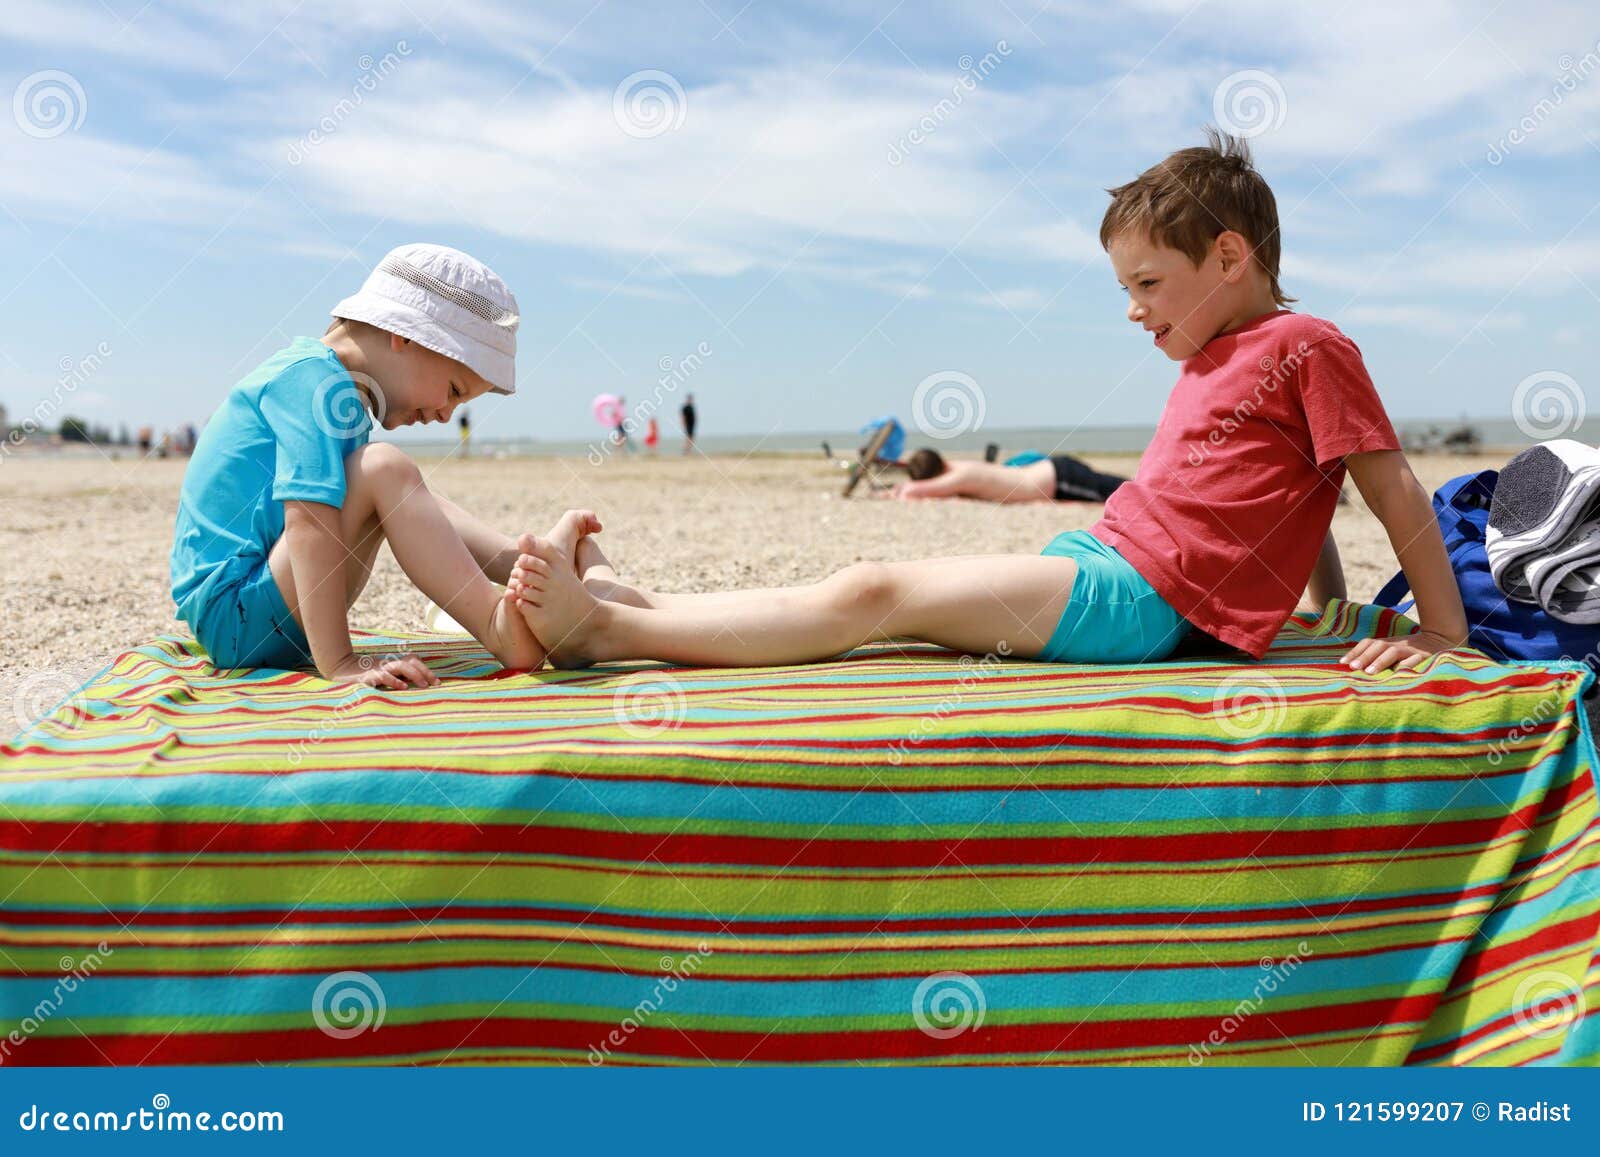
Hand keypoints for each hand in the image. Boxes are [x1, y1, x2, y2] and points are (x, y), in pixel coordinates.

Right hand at [325, 653, 439, 688]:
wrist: (340, 670)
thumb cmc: (365, 675)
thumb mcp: (384, 674)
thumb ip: (399, 676)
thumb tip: (419, 684)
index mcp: (392, 662)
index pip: (413, 661)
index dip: (426, 670)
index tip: (437, 682)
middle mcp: (387, 663)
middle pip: (410, 662)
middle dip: (425, 672)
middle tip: (435, 684)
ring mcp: (378, 668)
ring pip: (400, 666)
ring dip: (414, 674)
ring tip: (424, 685)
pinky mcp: (368, 676)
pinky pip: (383, 676)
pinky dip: (394, 680)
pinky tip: (402, 687)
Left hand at [1340, 629, 1462, 674]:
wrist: (1443, 640)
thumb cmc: (1412, 653)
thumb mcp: (1394, 652)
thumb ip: (1378, 657)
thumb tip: (1353, 667)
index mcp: (1389, 642)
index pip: (1369, 643)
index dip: (1356, 652)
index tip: (1344, 664)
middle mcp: (1399, 643)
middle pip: (1379, 646)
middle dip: (1364, 656)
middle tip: (1353, 668)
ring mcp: (1413, 649)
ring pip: (1394, 651)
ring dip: (1380, 661)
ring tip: (1369, 672)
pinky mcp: (1427, 656)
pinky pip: (1415, 660)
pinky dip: (1406, 665)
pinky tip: (1397, 673)